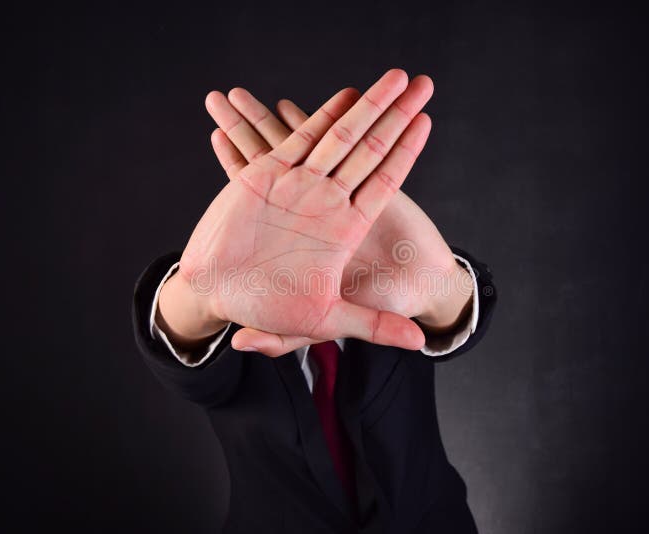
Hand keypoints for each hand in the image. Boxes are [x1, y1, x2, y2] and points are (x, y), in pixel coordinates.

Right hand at [158, 69, 432, 354]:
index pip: (385, 178)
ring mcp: (298, 185)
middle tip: (416, 79)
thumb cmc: (272, 306)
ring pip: (333, 135)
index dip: (406, 148)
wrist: (222, 294)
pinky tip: (333, 95)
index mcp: (346, 227)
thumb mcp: (327, 320)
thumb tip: (420, 344)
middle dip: (392, 111)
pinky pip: (289, 140)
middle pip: (367, 146)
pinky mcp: (264, 177)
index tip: (426, 119)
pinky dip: (306, 117)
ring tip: (386, 75)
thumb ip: (372, 327)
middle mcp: (328, 201)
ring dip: (358, 103)